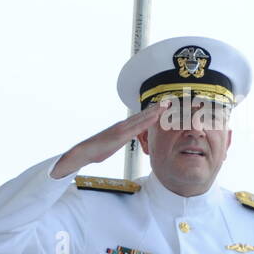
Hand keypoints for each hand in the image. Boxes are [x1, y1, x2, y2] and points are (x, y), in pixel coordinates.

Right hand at [50, 100, 168, 179]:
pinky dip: (146, 121)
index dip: (152, 113)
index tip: (163, 108)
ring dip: (154, 111)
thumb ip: (122, 139)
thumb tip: (128, 138)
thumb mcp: (114, 144)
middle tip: (170, 101)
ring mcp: (121, 129)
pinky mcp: (119, 135)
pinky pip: (136, 127)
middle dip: (156, 108)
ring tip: (166, 105)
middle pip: (143, 115)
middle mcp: (123, 125)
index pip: (141, 119)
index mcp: (123, 128)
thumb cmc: (97, 150)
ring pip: (141, 118)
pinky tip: (155, 117)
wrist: (84, 152)